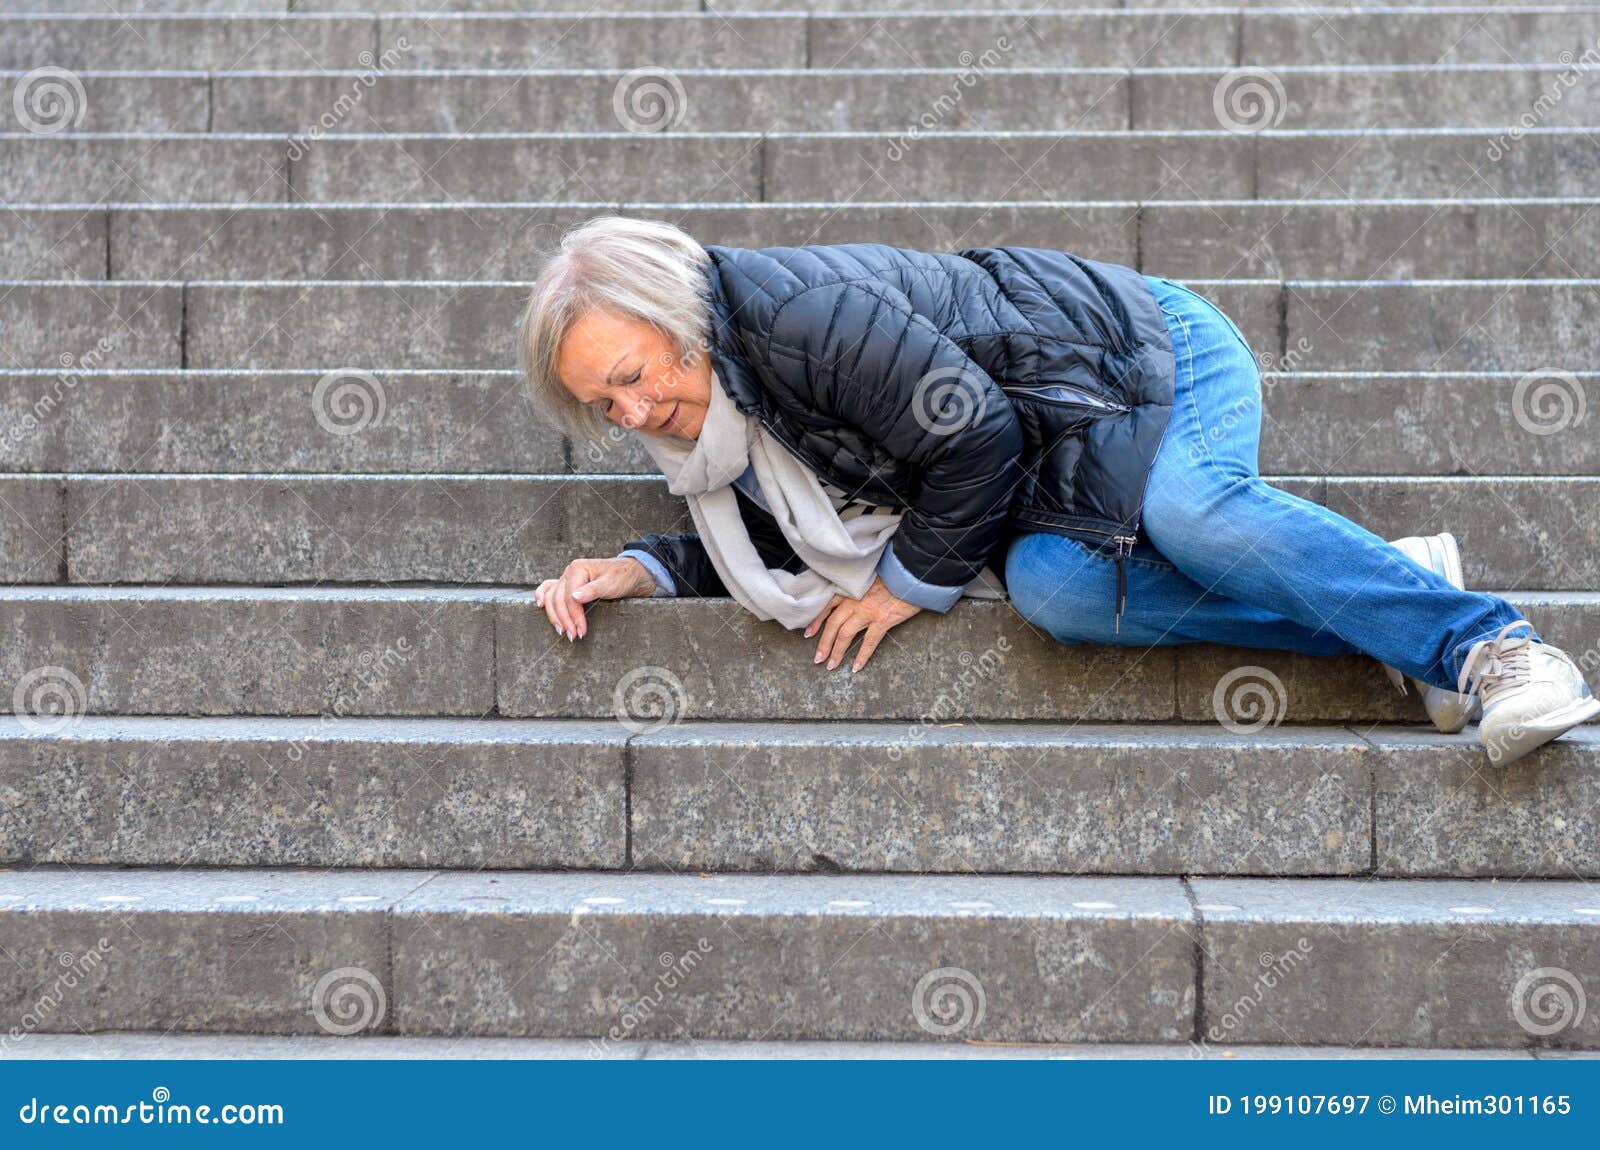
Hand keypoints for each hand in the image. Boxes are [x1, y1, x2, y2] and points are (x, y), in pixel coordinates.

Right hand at [535, 556, 654, 640]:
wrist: (630, 573)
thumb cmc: (622, 577)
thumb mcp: (611, 584)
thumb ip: (593, 590)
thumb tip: (575, 597)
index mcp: (578, 569)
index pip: (569, 597)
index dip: (574, 616)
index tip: (581, 632)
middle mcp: (569, 572)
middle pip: (558, 599)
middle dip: (565, 620)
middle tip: (573, 636)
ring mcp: (566, 577)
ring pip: (552, 597)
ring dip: (555, 616)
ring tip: (563, 631)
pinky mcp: (568, 583)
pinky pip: (550, 588)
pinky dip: (543, 595)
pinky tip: (539, 605)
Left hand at [804, 575, 922, 671]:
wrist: (911, 571)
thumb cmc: (893, 572)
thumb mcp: (869, 575)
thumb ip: (858, 586)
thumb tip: (853, 594)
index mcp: (851, 589)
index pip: (827, 606)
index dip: (816, 621)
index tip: (808, 633)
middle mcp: (855, 601)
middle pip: (832, 625)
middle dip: (823, 643)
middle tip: (818, 658)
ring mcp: (868, 611)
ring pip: (845, 634)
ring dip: (836, 652)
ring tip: (831, 665)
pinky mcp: (882, 620)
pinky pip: (869, 642)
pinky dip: (862, 656)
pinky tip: (856, 667)